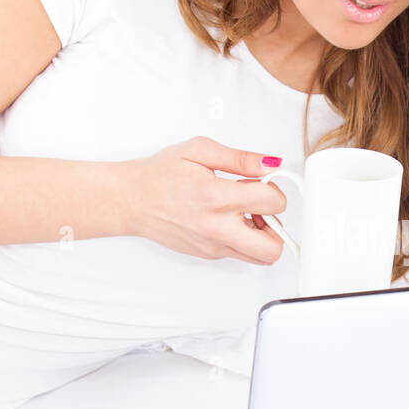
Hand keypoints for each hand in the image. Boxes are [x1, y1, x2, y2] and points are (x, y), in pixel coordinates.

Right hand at [121, 136, 288, 261]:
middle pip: (273, 248)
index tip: (262, 182)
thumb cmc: (160, 175)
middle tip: (261, 209)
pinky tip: (228, 220)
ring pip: (260, 258)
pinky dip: (244, 239)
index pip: (273, 203)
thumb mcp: (200, 150)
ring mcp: (213, 246)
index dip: (274, 189)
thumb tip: (270, 164)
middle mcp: (216, 228)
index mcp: (216, 197)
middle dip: (277, 226)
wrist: (130, 200)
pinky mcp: (208, 255)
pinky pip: (241, 254)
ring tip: (244, 214)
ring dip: (262, 236)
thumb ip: (240, 159)